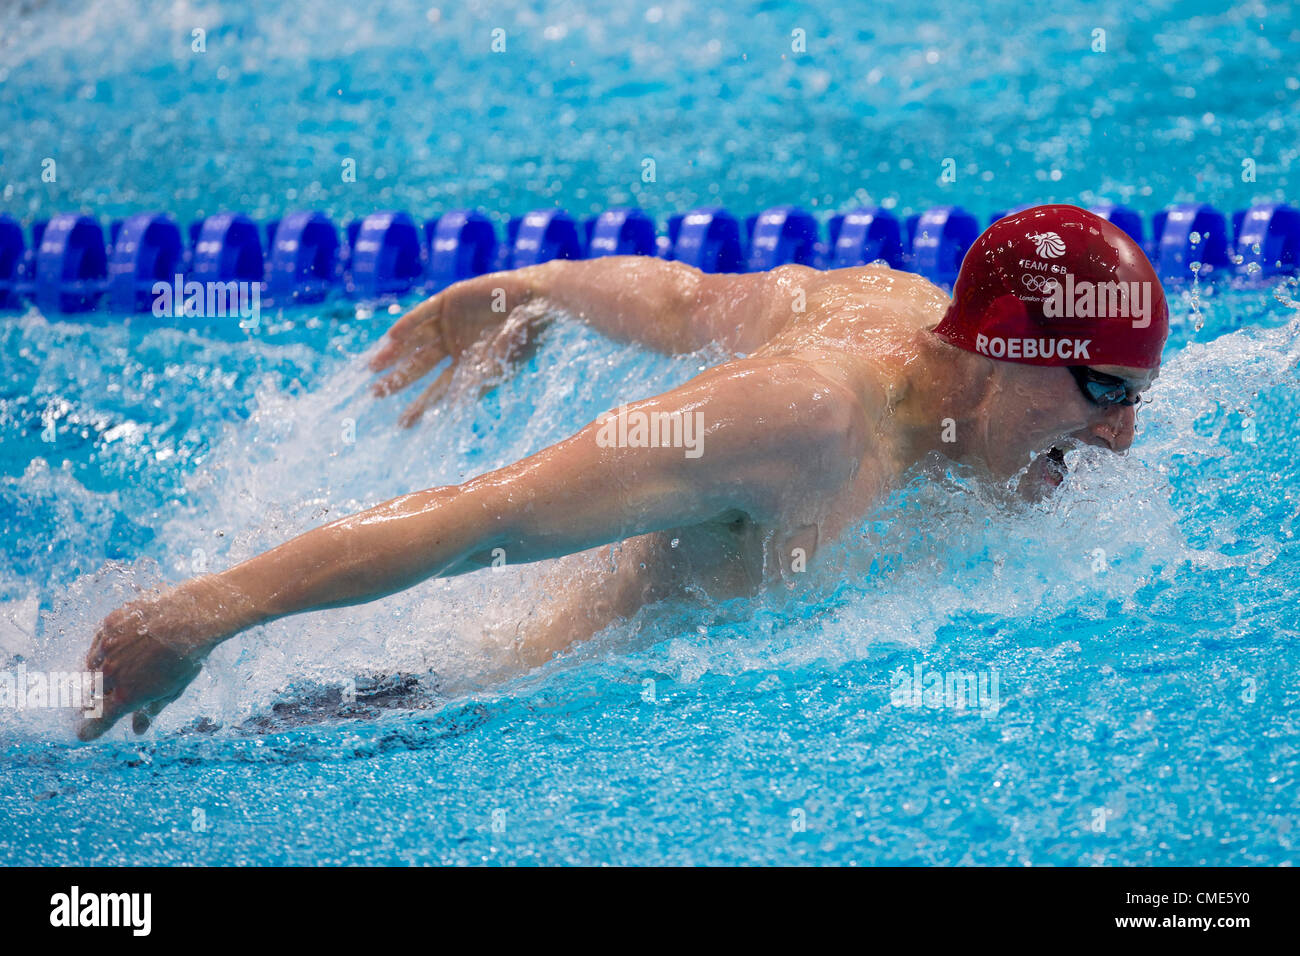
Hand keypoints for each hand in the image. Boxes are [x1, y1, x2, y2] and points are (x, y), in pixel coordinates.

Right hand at [76, 593, 212, 740]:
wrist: (190, 617)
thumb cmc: (187, 655)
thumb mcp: (173, 689)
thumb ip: (150, 710)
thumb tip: (138, 729)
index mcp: (127, 695)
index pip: (99, 719)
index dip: (91, 729)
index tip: (84, 734)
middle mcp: (111, 674)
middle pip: (91, 695)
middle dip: (92, 702)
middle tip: (96, 703)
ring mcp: (107, 649)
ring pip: (91, 668)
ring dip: (97, 675)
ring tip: (108, 675)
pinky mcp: (108, 626)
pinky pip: (97, 644)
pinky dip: (101, 652)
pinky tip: (111, 652)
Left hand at [369, 275, 548, 426]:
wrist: (538, 300)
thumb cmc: (525, 336)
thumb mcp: (500, 365)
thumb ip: (474, 382)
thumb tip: (449, 408)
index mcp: (468, 364)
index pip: (439, 388)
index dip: (422, 406)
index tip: (404, 424)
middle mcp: (455, 344)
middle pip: (421, 365)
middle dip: (399, 379)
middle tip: (377, 394)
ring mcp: (451, 322)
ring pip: (416, 340)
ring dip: (395, 353)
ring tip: (374, 368)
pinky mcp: (450, 300)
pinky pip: (423, 314)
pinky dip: (408, 325)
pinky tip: (391, 337)